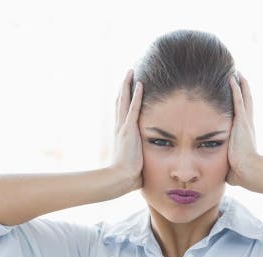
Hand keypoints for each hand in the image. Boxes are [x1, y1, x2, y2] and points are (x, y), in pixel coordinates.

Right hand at [109, 69, 143, 191]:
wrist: (120, 178)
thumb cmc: (127, 175)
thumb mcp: (134, 162)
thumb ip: (138, 158)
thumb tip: (143, 165)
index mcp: (121, 134)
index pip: (122, 112)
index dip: (124, 99)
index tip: (126, 88)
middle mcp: (120, 127)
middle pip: (120, 102)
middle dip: (123, 87)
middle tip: (127, 74)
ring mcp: (124, 127)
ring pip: (124, 100)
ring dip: (127, 85)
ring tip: (130, 72)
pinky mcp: (129, 129)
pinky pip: (134, 108)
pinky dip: (136, 96)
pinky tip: (140, 84)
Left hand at [226, 71, 259, 187]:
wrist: (249, 171)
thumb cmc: (241, 173)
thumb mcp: (232, 164)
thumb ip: (228, 163)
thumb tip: (224, 171)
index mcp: (245, 133)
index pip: (243, 114)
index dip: (242, 104)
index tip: (239, 94)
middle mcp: (247, 125)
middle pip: (246, 102)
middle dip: (243, 90)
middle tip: (240, 76)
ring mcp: (245, 122)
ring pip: (243, 98)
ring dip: (240, 84)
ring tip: (236, 71)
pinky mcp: (242, 121)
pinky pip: (238, 100)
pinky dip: (236, 88)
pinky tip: (232, 77)